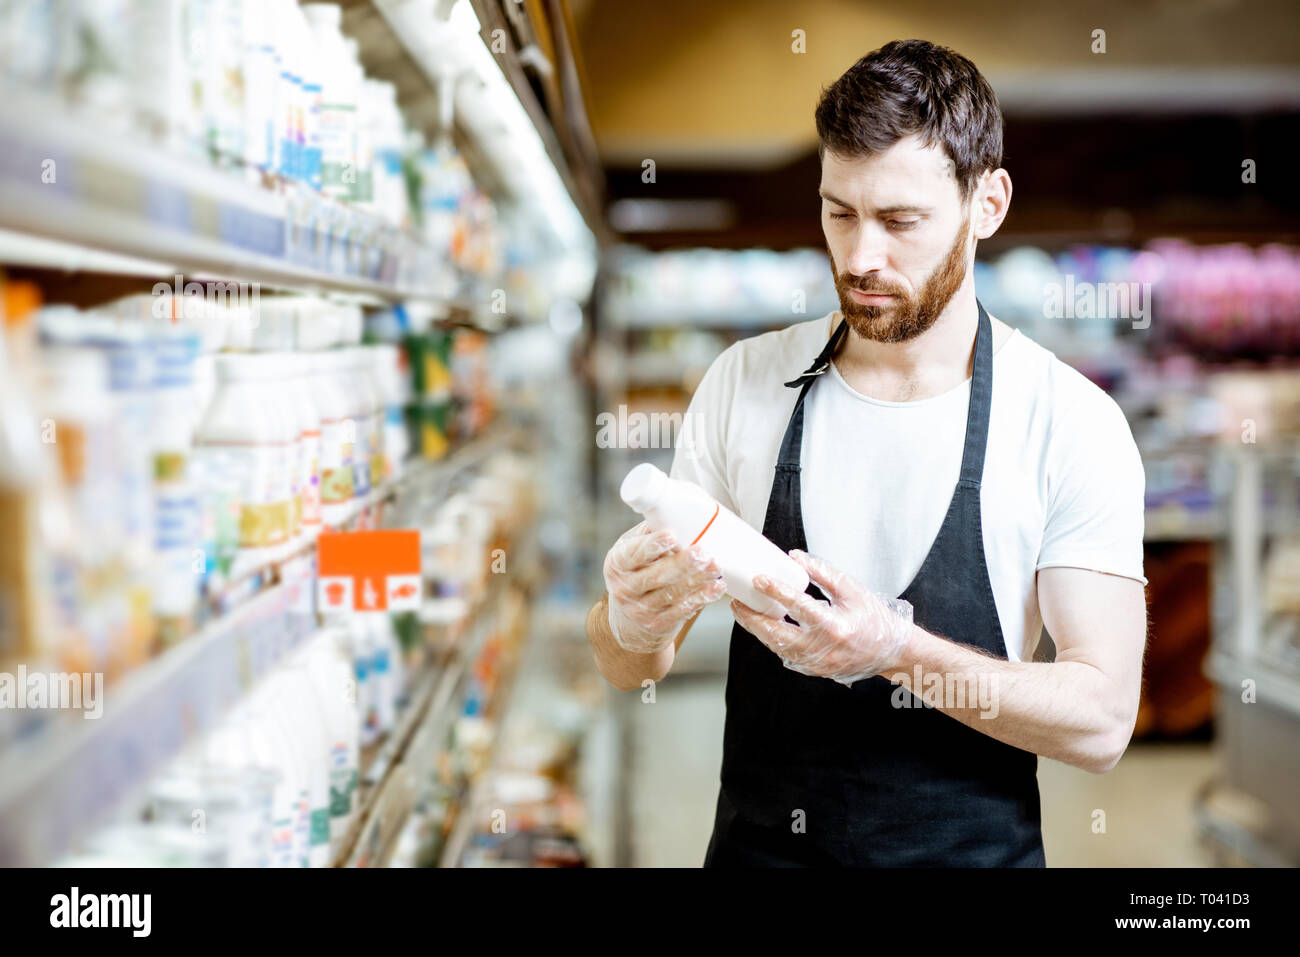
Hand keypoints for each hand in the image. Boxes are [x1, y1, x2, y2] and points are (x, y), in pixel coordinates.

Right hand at [603, 521, 727, 653]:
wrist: (629, 618)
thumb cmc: (637, 570)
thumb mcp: (632, 550)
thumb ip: (650, 532)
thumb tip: (676, 508)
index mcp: (616, 564)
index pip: (633, 554)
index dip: (652, 546)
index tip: (672, 536)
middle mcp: (623, 588)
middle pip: (656, 575)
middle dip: (682, 564)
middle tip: (703, 552)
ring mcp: (639, 610)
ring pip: (672, 594)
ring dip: (697, 580)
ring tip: (715, 567)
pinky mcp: (656, 624)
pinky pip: (682, 611)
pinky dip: (701, 598)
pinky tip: (716, 588)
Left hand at [729, 549, 913, 684]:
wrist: (891, 652)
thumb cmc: (874, 618)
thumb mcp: (852, 590)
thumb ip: (822, 573)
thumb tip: (794, 558)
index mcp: (834, 625)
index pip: (798, 605)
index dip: (775, 591)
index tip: (757, 579)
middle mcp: (823, 648)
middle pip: (777, 634)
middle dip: (752, 618)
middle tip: (736, 602)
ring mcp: (817, 663)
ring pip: (777, 647)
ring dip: (758, 629)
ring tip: (744, 612)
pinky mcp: (814, 670)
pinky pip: (786, 654)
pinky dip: (773, 640)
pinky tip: (764, 626)